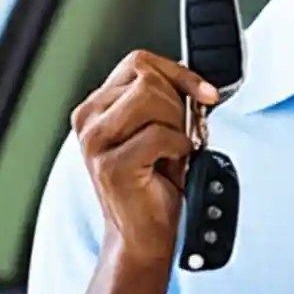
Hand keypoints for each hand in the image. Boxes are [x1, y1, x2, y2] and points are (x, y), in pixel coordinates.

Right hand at [71, 50, 219, 263]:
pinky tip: (170, 166)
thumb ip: (167, 99)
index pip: (140, 61)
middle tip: (178, 138)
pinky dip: (179, 148)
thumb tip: (196, 82)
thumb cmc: (156, 181)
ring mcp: (95, 142)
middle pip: (149, 78)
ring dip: (178, 126)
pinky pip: (161, 134)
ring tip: (171, 152)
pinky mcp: (110, 165)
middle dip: (179, 107)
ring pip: (152, 99)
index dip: (179, 72)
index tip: (205, 93)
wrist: (144, 232)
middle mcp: (88, 119)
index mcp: (98, 105)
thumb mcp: (162, 128)